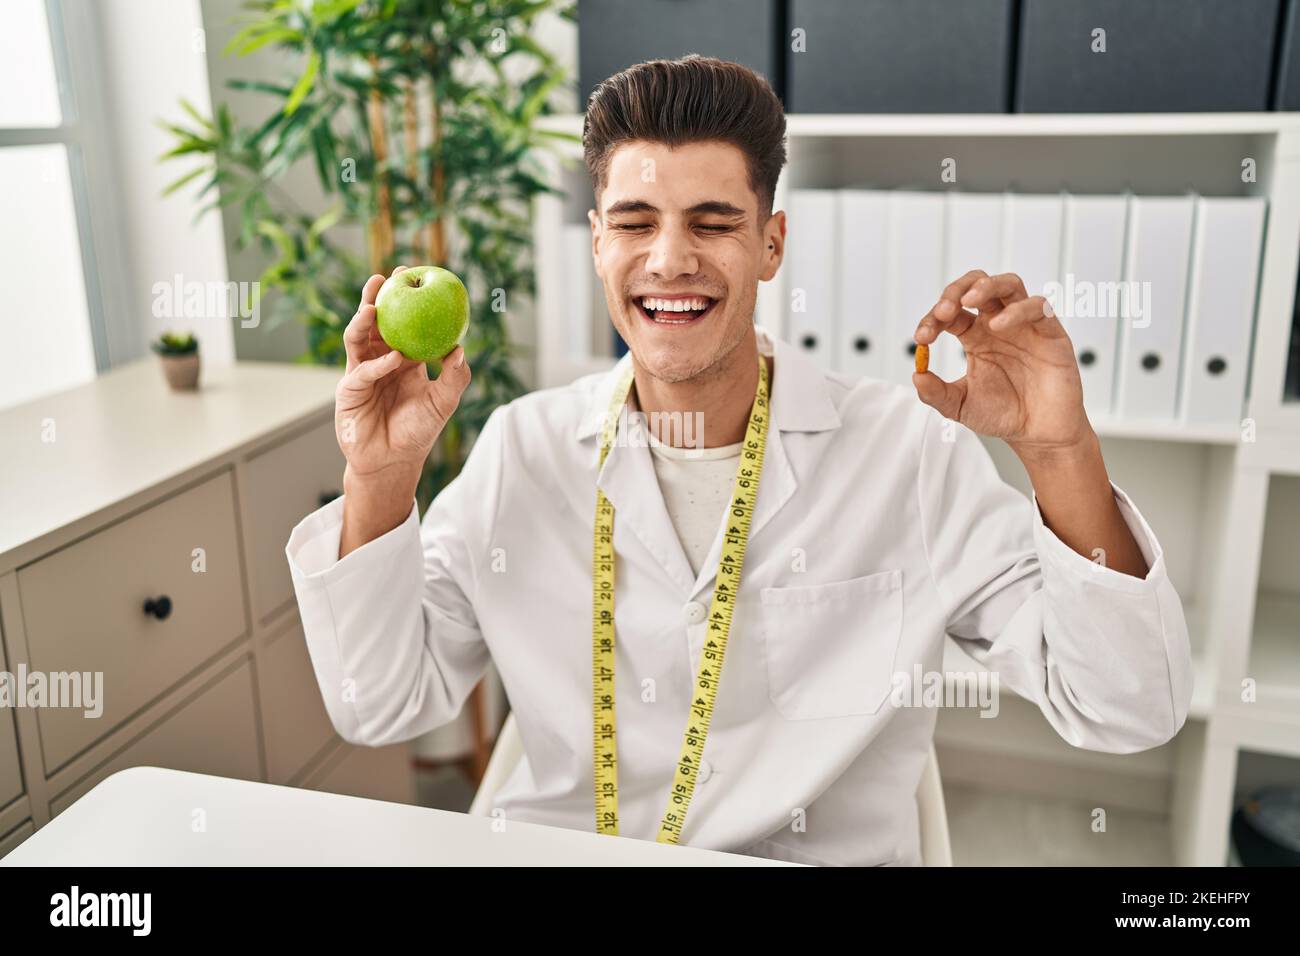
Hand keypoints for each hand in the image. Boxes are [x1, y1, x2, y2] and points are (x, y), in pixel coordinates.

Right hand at [335, 267, 471, 481]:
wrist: (393, 461)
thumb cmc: (418, 431)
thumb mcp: (443, 403)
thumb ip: (455, 378)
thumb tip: (461, 348)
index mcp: (402, 358)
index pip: (402, 322)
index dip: (406, 300)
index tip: (416, 277)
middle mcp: (379, 360)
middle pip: (373, 322)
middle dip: (376, 297)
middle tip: (387, 278)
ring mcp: (361, 373)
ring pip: (357, 338)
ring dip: (363, 320)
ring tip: (374, 307)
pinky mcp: (349, 391)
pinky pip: (363, 372)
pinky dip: (379, 365)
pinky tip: (394, 358)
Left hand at [912, 270, 1092, 459]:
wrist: (1039, 433)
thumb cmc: (1004, 414)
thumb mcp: (960, 406)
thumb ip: (935, 393)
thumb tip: (917, 374)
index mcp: (975, 336)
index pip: (952, 313)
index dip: (933, 318)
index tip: (922, 336)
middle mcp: (999, 325)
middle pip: (978, 286)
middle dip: (956, 291)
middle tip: (943, 311)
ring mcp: (1025, 326)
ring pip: (1009, 285)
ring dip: (986, 286)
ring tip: (969, 300)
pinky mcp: (1050, 333)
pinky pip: (1038, 307)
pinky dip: (1016, 310)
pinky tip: (997, 325)